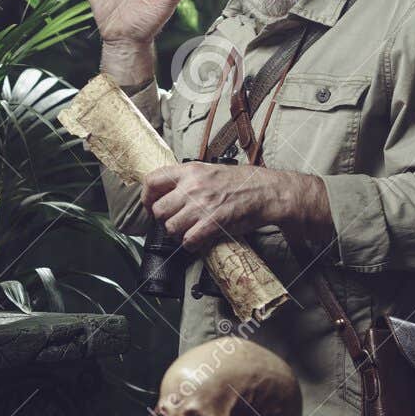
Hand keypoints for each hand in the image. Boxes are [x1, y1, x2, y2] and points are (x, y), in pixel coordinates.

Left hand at [142, 164, 330, 251]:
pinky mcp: (213, 221)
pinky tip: (197, 241)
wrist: (268, 191)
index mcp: (190, 170)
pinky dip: (190, 245)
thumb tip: (168, 192)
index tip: (151, 207)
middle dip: (164, 221)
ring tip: (188, 233)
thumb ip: (188, 179)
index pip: (152, 181)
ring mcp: (202, 204)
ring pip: (170, 227)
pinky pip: (188, 240)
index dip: (146, 198)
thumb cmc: (242, 182)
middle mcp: (192, 185)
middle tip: (175, 223)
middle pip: (158, 210)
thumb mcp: (211, 170)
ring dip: (177, 234)